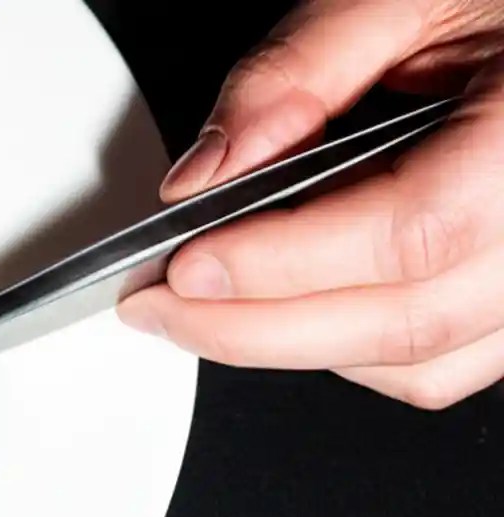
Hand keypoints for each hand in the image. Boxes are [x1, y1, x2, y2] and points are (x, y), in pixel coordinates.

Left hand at [118, 0, 503, 409]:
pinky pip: (437, 363)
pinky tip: (283, 308)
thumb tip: (205, 174)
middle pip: (404, 323)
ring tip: (205, 309)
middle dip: (255, 329)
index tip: (186, 266)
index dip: (282, 264)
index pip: (409, 233)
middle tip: (160, 308)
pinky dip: (346, 350)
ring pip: (417, 364)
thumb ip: (298, 71)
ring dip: (294, 347)